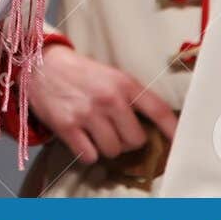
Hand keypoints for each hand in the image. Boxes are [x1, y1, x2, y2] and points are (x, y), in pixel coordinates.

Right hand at [26, 43, 177, 163]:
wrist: (40, 64)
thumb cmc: (80, 73)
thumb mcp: (110, 76)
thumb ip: (131, 98)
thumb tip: (154, 129)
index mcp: (123, 83)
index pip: (159, 111)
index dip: (173, 131)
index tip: (180, 145)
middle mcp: (108, 98)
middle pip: (135, 140)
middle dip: (127, 141)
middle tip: (114, 132)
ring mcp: (87, 113)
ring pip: (113, 150)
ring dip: (106, 148)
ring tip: (96, 134)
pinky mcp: (66, 126)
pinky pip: (89, 155)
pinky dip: (87, 153)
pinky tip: (82, 139)